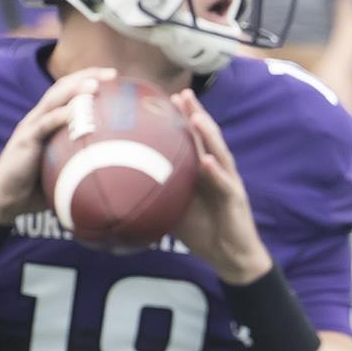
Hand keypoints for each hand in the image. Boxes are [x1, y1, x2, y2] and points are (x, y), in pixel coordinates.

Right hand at [0, 67, 116, 223]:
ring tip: (95, 85)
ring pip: (53, 101)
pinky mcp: (25, 141)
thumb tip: (123, 168)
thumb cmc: (39, 187)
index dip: (89, 81)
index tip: (115, 77)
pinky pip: (44, 125)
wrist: (7, 200)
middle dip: (87, 77)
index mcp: (49, 122)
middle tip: (112, 74)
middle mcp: (39, 119)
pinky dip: (61, 116)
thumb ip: (86, 159)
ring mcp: (31, 127)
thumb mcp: (67, 168)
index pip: (69, 93)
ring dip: (75, 90)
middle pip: (62, 89)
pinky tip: (76, 112)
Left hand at [170, 90, 271, 281]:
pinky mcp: (236, 200)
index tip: (166, 97)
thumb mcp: (171, 206)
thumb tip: (115, 184)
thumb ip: (154, 190)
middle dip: (196, 114)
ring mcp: (229, 184)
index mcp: (203, 171)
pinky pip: (224, 184)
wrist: (230, 256)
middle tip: (183, 94)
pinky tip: (206, 160)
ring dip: (208, 135)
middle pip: (208, 138)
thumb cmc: (202, 231)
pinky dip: (215, 172)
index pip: (193, 139)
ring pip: (219, 154)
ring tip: (196, 117)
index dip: (182, 118)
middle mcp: (218, 171)